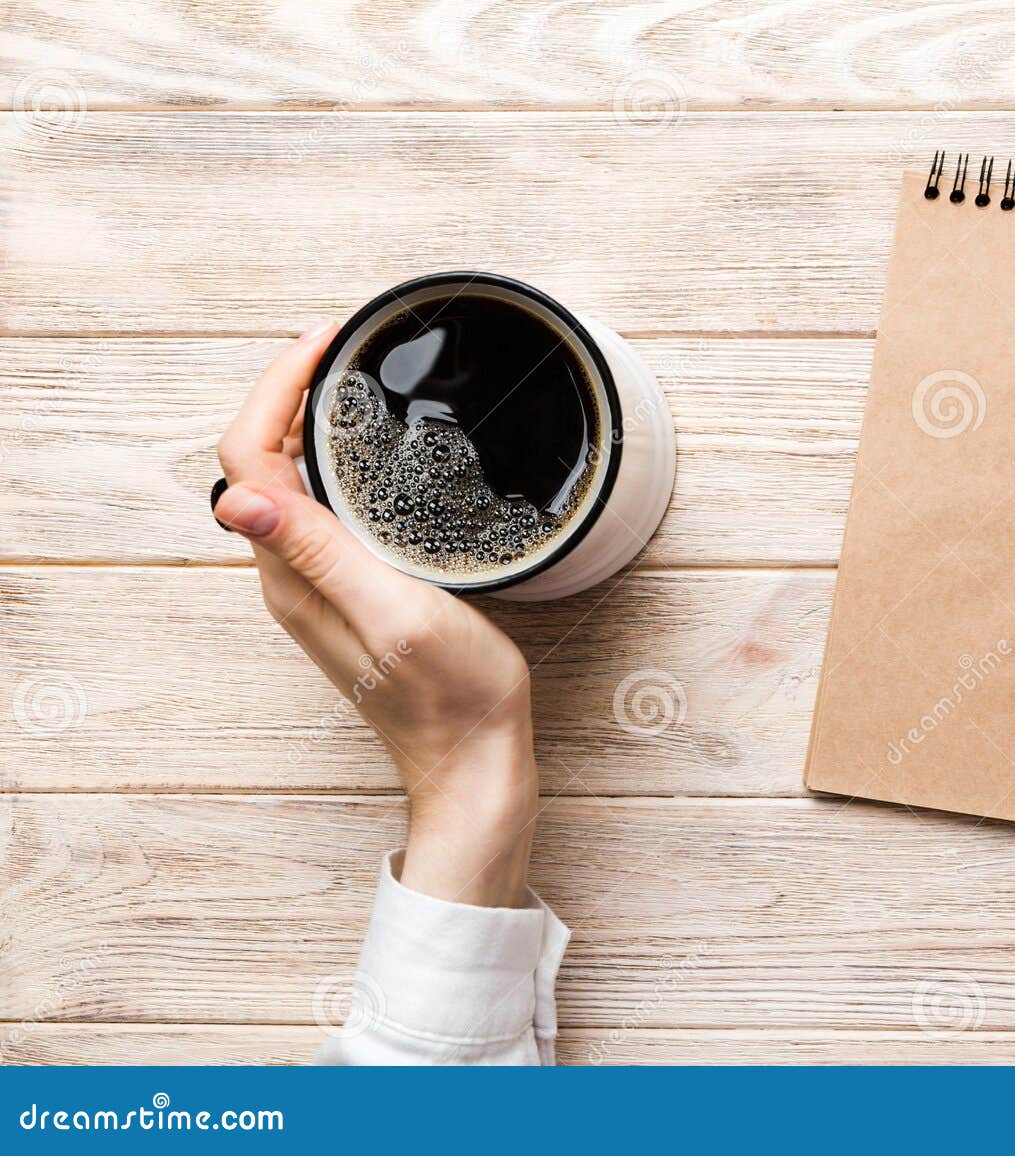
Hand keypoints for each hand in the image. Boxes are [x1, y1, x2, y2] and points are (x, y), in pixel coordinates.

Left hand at [214, 322, 537, 907]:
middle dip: (286, 389)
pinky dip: (335, 462)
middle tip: (341, 343)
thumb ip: (321, 555)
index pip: (249, 457)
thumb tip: (238, 498)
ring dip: (307, 421)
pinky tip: (371, 451)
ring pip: (288, 482)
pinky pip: (321, 509)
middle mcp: (295, 577)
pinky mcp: (351, 593)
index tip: (325, 341)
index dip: (277, 387)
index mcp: (297, 575)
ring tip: (351, 377)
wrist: (475, 761)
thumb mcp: (395, 614)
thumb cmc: (451, 696)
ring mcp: (321, 586)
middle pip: (259, 460)